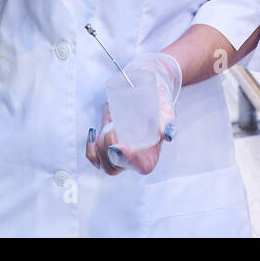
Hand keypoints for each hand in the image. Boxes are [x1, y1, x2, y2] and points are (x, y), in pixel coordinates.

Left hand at [86, 53, 180, 176]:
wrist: (144, 92)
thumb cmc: (157, 103)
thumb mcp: (166, 109)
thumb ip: (168, 121)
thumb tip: (168, 134)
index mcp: (151, 154)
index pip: (141, 166)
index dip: (128, 160)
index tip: (118, 146)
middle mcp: (133, 159)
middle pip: (116, 168)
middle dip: (108, 152)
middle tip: (111, 129)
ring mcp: (118, 155)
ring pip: (103, 164)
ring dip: (99, 148)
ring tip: (107, 127)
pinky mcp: (106, 148)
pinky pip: (94, 157)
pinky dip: (90, 148)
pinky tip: (93, 133)